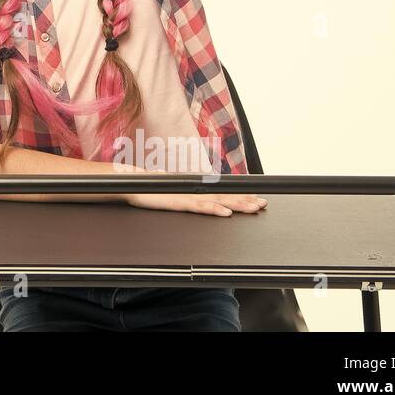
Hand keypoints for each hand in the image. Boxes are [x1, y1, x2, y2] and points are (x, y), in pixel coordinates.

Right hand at [124, 190, 266, 215]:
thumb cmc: (150, 186)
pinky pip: (199, 207)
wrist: (132, 182)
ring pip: (218, 201)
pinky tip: (225, 212)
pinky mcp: (179, 203)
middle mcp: (194, 190)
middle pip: (225, 195)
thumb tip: (195, 195)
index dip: (239, 194)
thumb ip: (184, 193)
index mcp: (194, 188)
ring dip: (237, 204)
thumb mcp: (172, 190)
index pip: (221, 191)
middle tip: (262, 204)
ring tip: (253, 208)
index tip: (255, 197)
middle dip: (245, 200)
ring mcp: (187, 196)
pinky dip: (213, 209)